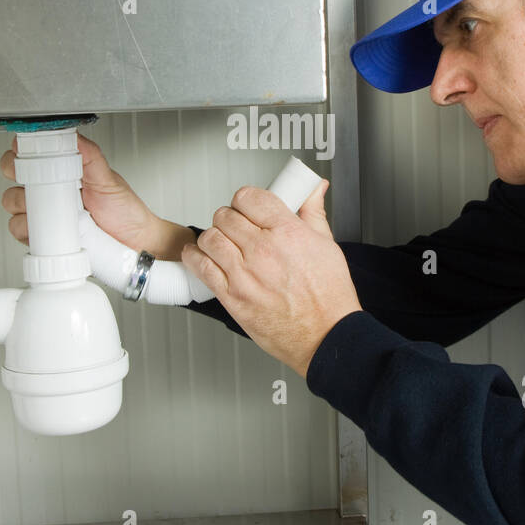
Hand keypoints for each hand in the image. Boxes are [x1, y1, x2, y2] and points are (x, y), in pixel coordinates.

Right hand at [0, 132, 158, 250]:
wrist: (133, 242)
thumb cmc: (124, 210)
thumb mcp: (108, 179)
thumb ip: (91, 155)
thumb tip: (74, 137)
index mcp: (60, 171)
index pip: (28, 155)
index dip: (19, 153)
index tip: (24, 154)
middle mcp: (47, 191)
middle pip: (12, 179)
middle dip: (17, 178)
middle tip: (40, 184)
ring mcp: (43, 214)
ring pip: (12, 204)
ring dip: (24, 205)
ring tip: (53, 209)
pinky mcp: (42, 236)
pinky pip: (19, 230)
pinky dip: (26, 229)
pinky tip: (46, 228)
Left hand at [181, 178, 360, 378]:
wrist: (326, 336)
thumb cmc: (329, 298)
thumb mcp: (327, 245)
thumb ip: (313, 212)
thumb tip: (314, 188)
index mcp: (288, 232)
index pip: (249, 197)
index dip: (245, 199)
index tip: (247, 206)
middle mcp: (263, 251)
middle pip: (226, 215)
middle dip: (230, 218)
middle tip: (236, 226)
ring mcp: (245, 274)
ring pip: (209, 238)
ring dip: (213, 236)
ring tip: (221, 242)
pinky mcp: (232, 297)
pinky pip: (200, 267)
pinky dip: (195, 257)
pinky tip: (201, 256)